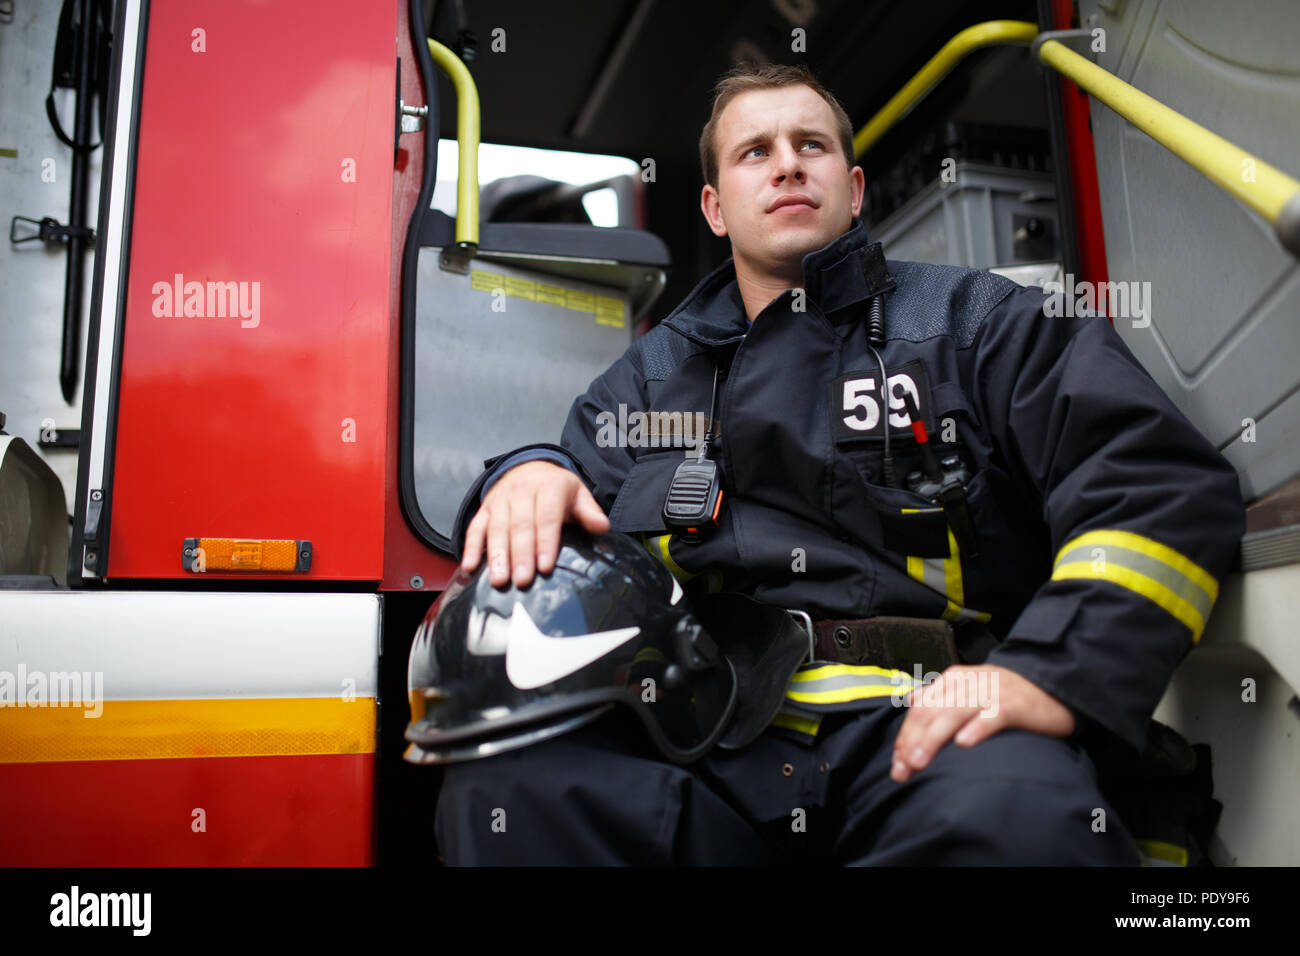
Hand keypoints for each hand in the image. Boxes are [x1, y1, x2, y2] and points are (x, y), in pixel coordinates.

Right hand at [461, 460, 610, 589]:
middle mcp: (521, 491)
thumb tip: (603, 527)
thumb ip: (589, 512)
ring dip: (497, 556)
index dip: (545, 543)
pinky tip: (470, 567)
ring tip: (499, 580)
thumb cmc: (556, 489)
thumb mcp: (578, 494)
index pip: (547, 517)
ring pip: (496, 528)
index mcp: (548, 487)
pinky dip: (471, 548)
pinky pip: (475, 528)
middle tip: (522, 580)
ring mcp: (500, 500)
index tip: (545, 568)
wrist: (528, 467)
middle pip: (520, 526)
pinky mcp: (485, 508)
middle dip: (520, 555)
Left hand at [890, 664, 1075, 782]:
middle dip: (913, 741)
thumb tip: (912, 701)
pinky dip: (977, 728)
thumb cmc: (1008, 696)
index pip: (920, 708)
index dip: (905, 736)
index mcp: (954, 680)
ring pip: (955, 713)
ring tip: (919, 761)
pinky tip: (964, 743)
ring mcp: (991, 692)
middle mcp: (969, 683)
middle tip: (903, 769)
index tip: (897, 764)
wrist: (1053, 687)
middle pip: (932, 712)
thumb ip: (943, 696)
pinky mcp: (1015, 705)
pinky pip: (993, 716)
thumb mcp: (971, 689)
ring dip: (934, 738)